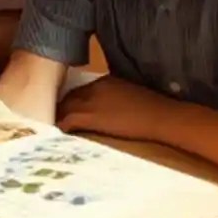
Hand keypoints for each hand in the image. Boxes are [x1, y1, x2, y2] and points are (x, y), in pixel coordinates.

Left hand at [57, 75, 174, 140]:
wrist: (160, 116)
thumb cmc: (153, 109)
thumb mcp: (130, 95)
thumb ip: (115, 98)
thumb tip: (109, 109)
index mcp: (104, 81)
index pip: (80, 91)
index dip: (74, 102)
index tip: (70, 111)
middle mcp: (93, 88)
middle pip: (69, 97)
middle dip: (64, 109)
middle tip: (60, 121)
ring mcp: (89, 101)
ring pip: (64, 108)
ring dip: (60, 118)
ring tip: (57, 129)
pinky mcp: (88, 116)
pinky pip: (66, 121)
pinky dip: (61, 128)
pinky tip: (60, 136)